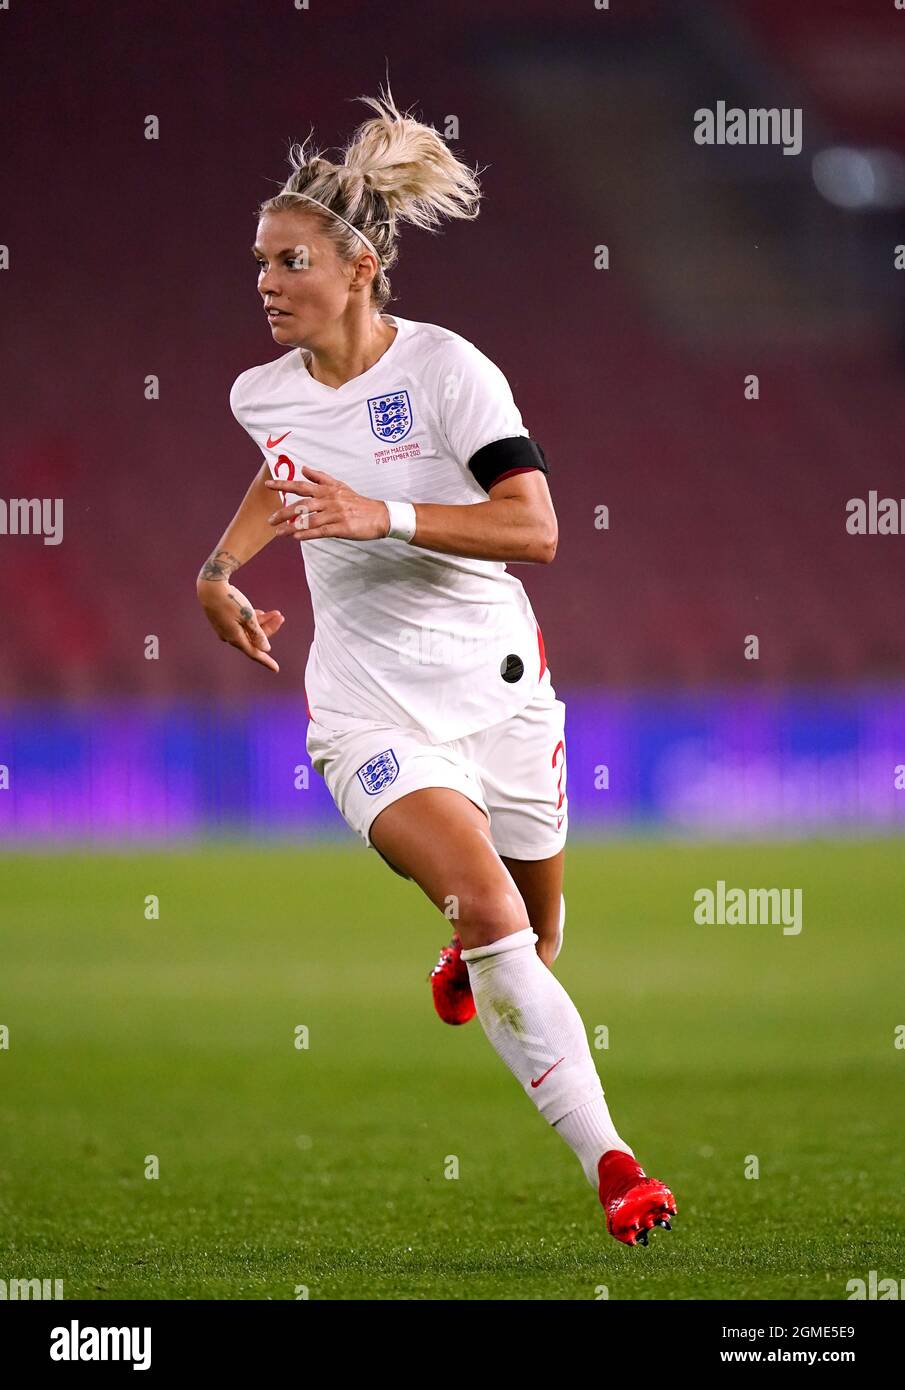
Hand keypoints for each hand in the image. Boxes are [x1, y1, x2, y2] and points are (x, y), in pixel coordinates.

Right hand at [197, 578, 283, 672]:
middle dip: (269, 629)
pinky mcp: (224, 621)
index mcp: (235, 638)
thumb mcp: (248, 616)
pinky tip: (261, 613)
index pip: (254, 653)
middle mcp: (230, 637)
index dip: (266, 661)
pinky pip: (242, 624)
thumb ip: (258, 634)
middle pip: (254, 638)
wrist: (210, 587)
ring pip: (249, 630)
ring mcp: (226, 629)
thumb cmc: (230, 601)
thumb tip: (266, 649)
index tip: (276, 669)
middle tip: (281, 617)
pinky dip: (252, 620)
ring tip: (276, 613)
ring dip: (263, 622)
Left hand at [265, 466, 388, 541]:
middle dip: (283, 511)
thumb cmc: (358, 502)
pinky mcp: (342, 528)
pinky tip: (296, 538)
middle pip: (302, 504)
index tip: (268, 484)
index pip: (302, 485)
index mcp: (327, 490)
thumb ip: (321, 478)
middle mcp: (329, 500)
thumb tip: (304, 469)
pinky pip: (321, 531)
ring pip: (309, 520)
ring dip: (292, 527)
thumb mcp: (340, 486)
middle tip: (270, 519)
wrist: (380, 515)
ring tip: (278, 533)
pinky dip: (307, 534)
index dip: (284, 484)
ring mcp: (335, 514)